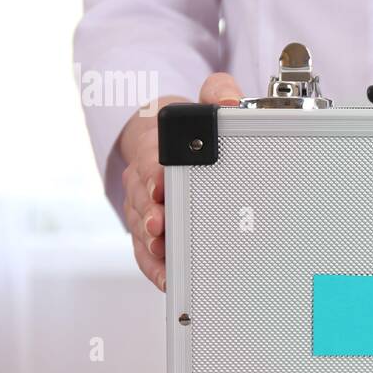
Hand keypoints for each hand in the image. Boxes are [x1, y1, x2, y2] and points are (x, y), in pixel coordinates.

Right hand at [118, 72, 241, 289]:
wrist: (161, 138)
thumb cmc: (186, 126)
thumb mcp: (202, 99)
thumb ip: (219, 93)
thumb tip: (230, 101)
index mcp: (153, 146)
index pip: (150, 158)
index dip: (154, 172)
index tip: (161, 183)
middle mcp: (142, 180)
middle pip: (143, 199)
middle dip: (151, 213)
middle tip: (161, 226)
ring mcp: (143, 207)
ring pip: (142, 228)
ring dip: (152, 244)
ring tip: (165, 255)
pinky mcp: (149, 230)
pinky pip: (146, 252)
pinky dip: (155, 267)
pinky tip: (169, 279)